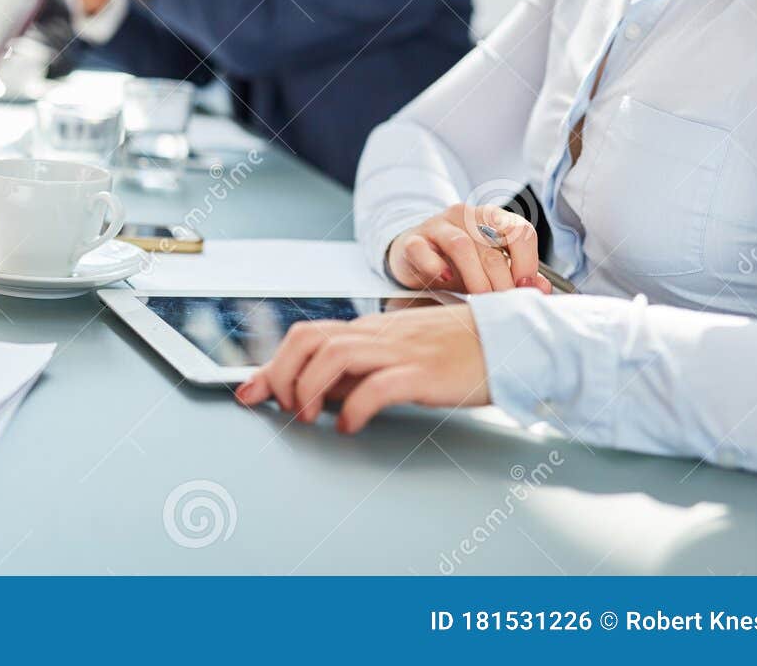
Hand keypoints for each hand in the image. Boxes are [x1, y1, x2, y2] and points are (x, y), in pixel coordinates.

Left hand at [235, 302, 490, 429]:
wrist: (509, 340)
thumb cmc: (456, 350)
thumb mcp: (398, 354)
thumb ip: (360, 370)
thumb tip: (318, 392)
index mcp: (369, 330)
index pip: (306, 336)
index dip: (272, 364)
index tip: (247, 391)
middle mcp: (377, 335)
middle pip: (310, 339)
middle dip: (284, 374)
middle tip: (287, 408)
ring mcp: (401, 350)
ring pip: (335, 355)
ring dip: (311, 388)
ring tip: (310, 418)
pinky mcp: (425, 372)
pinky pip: (380, 385)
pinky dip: (355, 407)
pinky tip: (349, 426)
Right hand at [385, 203, 550, 293]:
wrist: (415, 254)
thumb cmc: (458, 261)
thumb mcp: (491, 267)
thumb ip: (518, 274)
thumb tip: (543, 288)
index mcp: (491, 218)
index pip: (519, 230)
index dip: (527, 260)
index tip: (525, 286)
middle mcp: (465, 215)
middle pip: (491, 244)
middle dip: (502, 279)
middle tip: (503, 302)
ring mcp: (437, 225)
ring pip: (461, 245)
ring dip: (476, 276)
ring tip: (481, 298)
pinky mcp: (412, 240)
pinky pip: (422, 250)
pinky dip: (435, 266)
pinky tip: (445, 279)